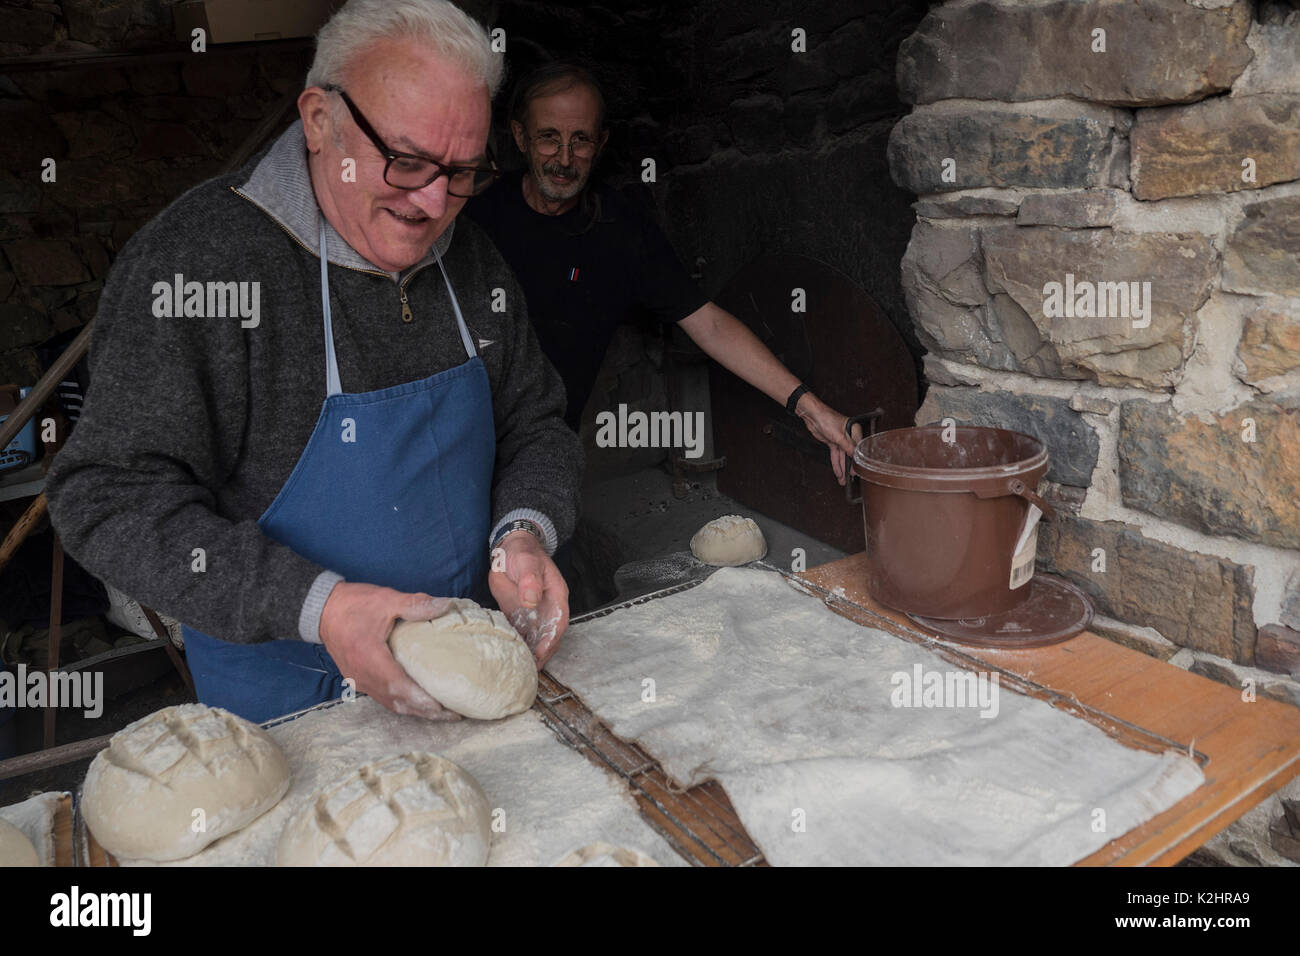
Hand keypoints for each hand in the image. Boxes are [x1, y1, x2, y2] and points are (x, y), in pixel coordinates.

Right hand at [318, 582, 460, 719]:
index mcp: (370, 657)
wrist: (322, 609)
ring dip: (415, 711)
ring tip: (441, 713)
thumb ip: (415, 605)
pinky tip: (418, 703)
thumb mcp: (386, 599)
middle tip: (453, 714)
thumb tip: (446, 606)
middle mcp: (364, 675)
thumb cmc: (353, 604)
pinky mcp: (359, 680)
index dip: (422, 699)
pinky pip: (383, 699)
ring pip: (391, 704)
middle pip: (398, 702)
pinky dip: (402, 704)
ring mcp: (360, 681)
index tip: (444, 706)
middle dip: (426, 711)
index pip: (398, 686)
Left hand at [489, 530, 569, 668]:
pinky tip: (511, 657)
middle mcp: (547, 608)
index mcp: (556, 595)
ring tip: (522, 669)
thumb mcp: (527, 562)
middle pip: (549, 635)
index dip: (550, 638)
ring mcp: (533, 613)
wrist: (509, 550)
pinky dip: (518, 646)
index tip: (541, 652)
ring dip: (531, 653)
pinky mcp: (519, 616)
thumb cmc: (522, 553)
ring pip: (536, 638)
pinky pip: (521, 634)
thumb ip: (530, 580)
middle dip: (543, 653)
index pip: (558, 622)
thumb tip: (531, 600)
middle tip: (532, 668)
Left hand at [795, 393, 859, 484]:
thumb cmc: (827, 419)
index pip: (859, 449)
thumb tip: (855, 456)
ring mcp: (841, 439)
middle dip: (849, 467)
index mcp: (855, 431)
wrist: (813, 416)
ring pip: (843, 457)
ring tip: (843, 479)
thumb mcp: (839, 436)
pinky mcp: (833, 442)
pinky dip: (836, 464)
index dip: (858, 460)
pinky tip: (838, 472)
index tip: (857, 470)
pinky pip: (836, 456)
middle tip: (850, 478)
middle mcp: (849, 435)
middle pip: (851, 454)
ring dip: (842, 468)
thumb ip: (848, 447)